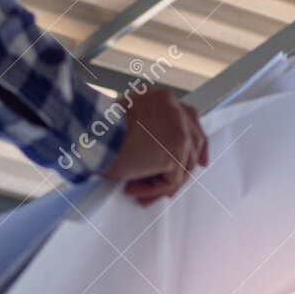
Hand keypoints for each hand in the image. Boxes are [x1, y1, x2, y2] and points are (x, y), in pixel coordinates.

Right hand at [102, 89, 208, 206]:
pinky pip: (171, 181)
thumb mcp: (128, 117)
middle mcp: (177, 113)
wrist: (94, 134)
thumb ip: (149, 125)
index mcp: (166, 100)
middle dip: (188, 168)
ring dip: (162, 184)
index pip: (191, 119)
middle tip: (172, 191)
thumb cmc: (100, 128)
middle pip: (195, 143)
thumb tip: (156, 152)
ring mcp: (179, 133)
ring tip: (140, 194)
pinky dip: (152, 191)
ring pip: (184, 167)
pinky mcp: (174, 154)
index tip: (200, 162)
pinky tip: (131, 190)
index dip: (196, 143)